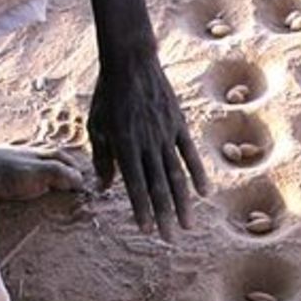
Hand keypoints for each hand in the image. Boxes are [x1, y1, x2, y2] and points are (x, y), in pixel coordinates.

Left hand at [87, 55, 205, 239]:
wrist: (131, 62)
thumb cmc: (108, 95)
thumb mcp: (96, 125)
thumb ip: (102, 157)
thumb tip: (104, 186)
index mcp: (124, 145)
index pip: (134, 184)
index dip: (140, 208)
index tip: (145, 229)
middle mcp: (147, 143)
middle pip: (158, 186)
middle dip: (163, 215)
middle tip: (170, 239)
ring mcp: (166, 135)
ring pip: (176, 175)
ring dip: (182, 202)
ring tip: (188, 224)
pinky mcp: (179, 125)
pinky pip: (190, 154)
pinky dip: (197, 174)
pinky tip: (204, 193)